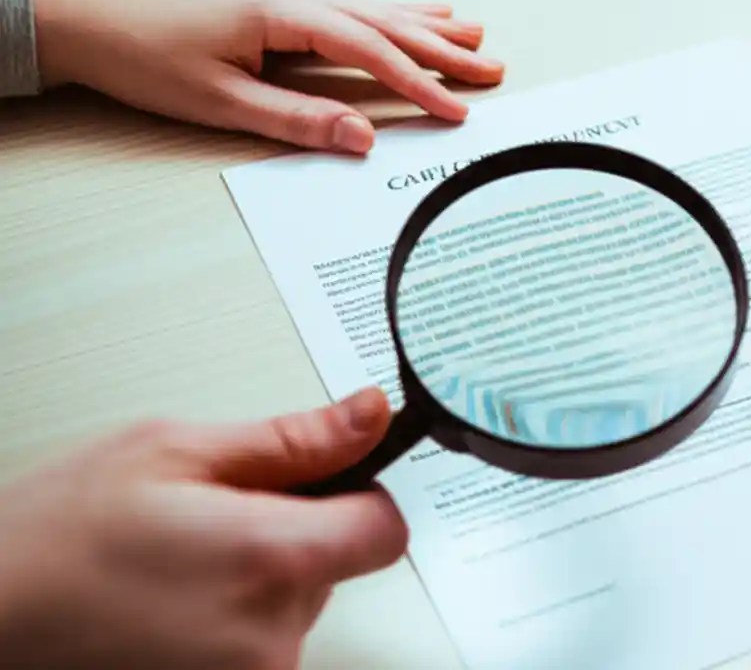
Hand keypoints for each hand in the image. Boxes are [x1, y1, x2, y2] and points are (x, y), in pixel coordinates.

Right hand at [0, 387, 406, 669]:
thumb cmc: (55, 536)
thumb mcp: (173, 452)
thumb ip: (292, 440)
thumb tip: (369, 416)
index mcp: (270, 559)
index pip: (386, 531)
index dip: (363, 495)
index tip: (328, 480)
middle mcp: (271, 636)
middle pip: (338, 565)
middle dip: (294, 530)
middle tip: (213, 515)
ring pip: (297, 605)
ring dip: (259, 576)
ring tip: (178, 560)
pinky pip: (263, 644)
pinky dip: (234, 618)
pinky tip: (174, 598)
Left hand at [33, 0, 504, 152]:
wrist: (90, 21)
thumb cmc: (146, 58)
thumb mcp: (221, 103)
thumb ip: (297, 120)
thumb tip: (362, 138)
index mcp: (281, 13)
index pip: (370, 50)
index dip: (419, 82)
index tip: (458, 109)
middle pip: (385, 22)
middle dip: (443, 49)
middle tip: (493, 69)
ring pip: (373, 7)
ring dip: (426, 25)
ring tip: (474, 37)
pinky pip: (351, 5)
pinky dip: (391, 14)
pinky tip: (411, 15)